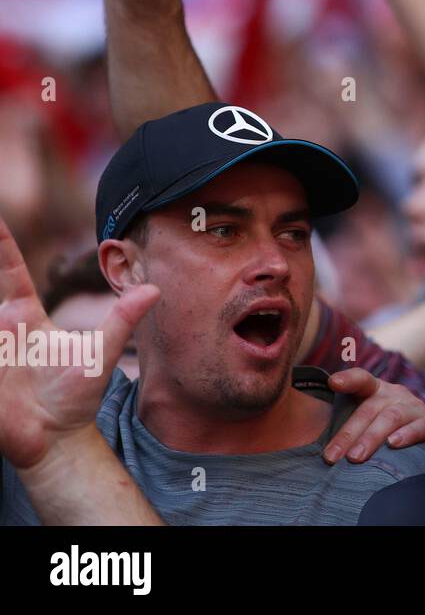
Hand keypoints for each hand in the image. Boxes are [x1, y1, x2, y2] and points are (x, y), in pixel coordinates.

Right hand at [0, 217, 157, 468]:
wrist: (58, 436)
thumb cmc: (76, 392)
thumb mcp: (101, 353)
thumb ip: (122, 319)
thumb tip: (154, 288)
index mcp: (26, 317)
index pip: (10, 272)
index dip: (2, 244)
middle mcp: (2, 330)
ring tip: (8, 341)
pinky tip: (3, 368)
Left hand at [322, 368, 424, 463]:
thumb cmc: (386, 439)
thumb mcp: (366, 426)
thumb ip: (344, 427)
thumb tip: (305, 436)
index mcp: (376, 392)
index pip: (361, 380)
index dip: (349, 379)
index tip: (333, 383)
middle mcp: (396, 395)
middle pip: (370, 408)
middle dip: (348, 433)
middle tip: (331, 457)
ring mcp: (415, 408)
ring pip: (392, 417)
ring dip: (372, 437)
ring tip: (356, 457)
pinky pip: (419, 427)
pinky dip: (406, 435)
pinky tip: (393, 445)